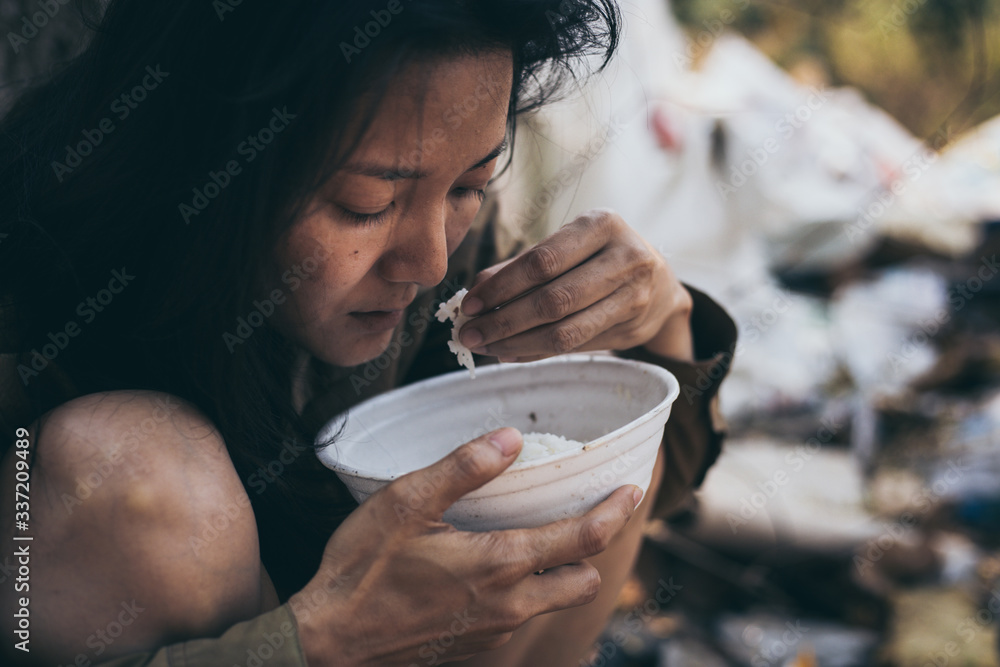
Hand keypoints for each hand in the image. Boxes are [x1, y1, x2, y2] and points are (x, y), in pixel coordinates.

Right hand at [290, 428, 641, 666]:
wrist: (329, 643)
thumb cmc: (363, 569)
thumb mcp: (406, 504)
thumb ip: (462, 468)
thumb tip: (509, 439)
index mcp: (500, 565)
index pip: (582, 539)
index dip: (614, 512)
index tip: (632, 490)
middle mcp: (509, 605)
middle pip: (582, 580)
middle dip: (596, 547)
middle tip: (594, 512)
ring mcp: (493, 631)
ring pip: (554, 601)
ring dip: (564, 570)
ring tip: (550, 534)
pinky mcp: (475, 644)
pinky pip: (521, 615)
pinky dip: (529, 589)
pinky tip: (501, 564)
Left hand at [458, 209, 693, 362]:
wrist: (660, 282)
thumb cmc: (599, 256)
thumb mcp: (568, 245)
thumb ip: (522, 265)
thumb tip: (476, 291)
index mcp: (602, 224)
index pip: (543, 261)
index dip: (502, 287)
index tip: (470, 305)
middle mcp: (625, 257)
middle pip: (553, 300)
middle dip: (504, 322)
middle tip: (470, 335)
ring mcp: (633, 296)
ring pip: (564, 331)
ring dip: (517, 344)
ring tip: (486, 347)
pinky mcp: (631, 328)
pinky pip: (574, 347)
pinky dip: (536, 353)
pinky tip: (511, 353)